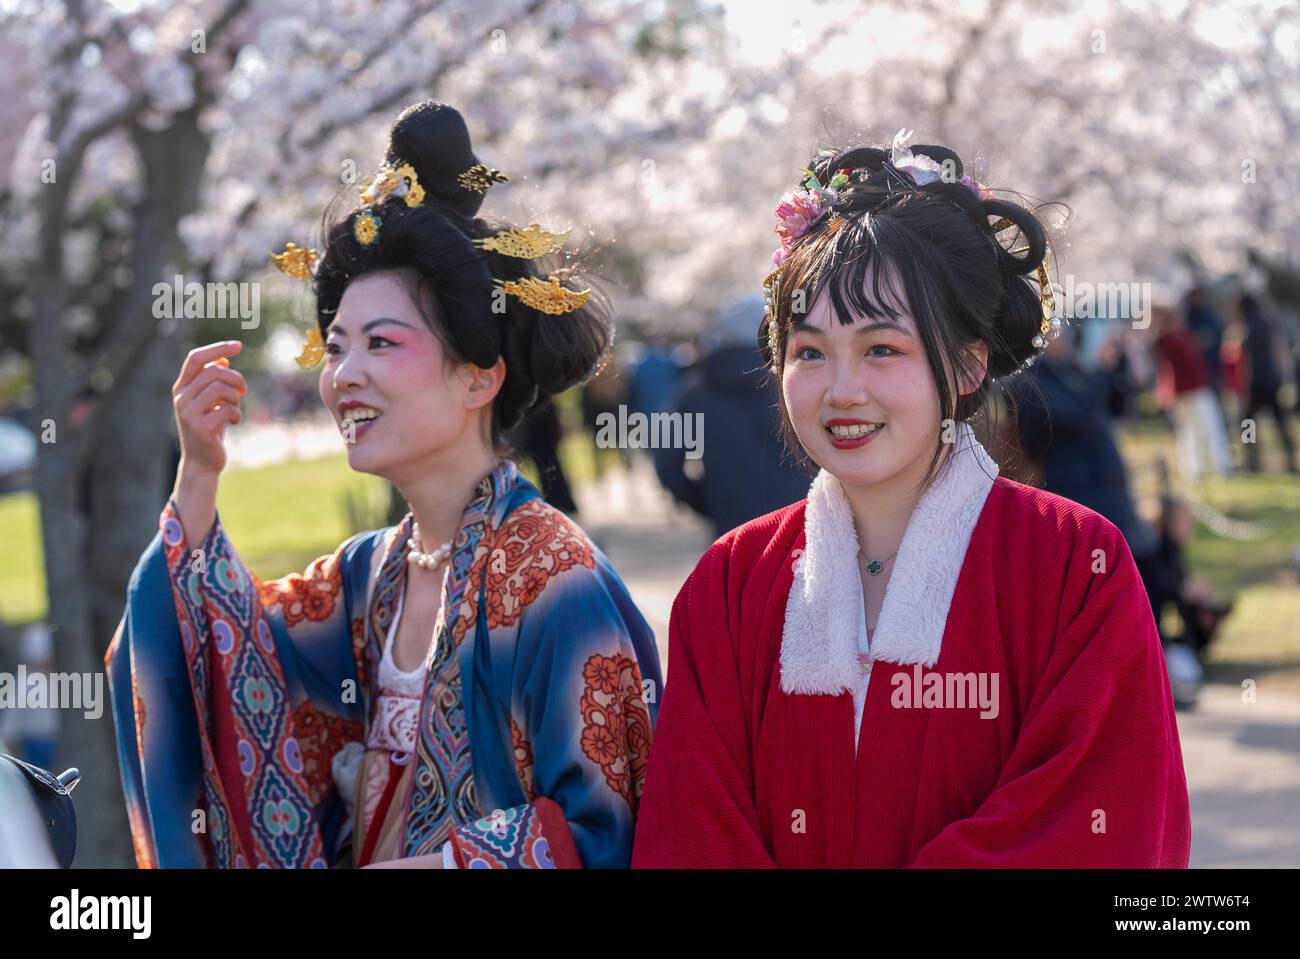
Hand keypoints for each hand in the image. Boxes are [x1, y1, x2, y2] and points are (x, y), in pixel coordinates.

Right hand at [172, 341, 247, 475]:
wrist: (201, 462)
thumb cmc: (209, 428)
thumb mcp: (209, 403)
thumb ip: (213, 382)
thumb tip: (223, 360)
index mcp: (181, 388)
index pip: (195, 358)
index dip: (217, 349)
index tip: (239, 345)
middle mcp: (180, 398)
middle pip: (214, 372)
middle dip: (236, 379)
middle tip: (244, 390)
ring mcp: (188, 413)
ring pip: (221, 388)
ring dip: (236, 397)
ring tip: (235, 408)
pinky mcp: (201, 428)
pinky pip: (228, 409)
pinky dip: (237, 414)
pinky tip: (234, 422)